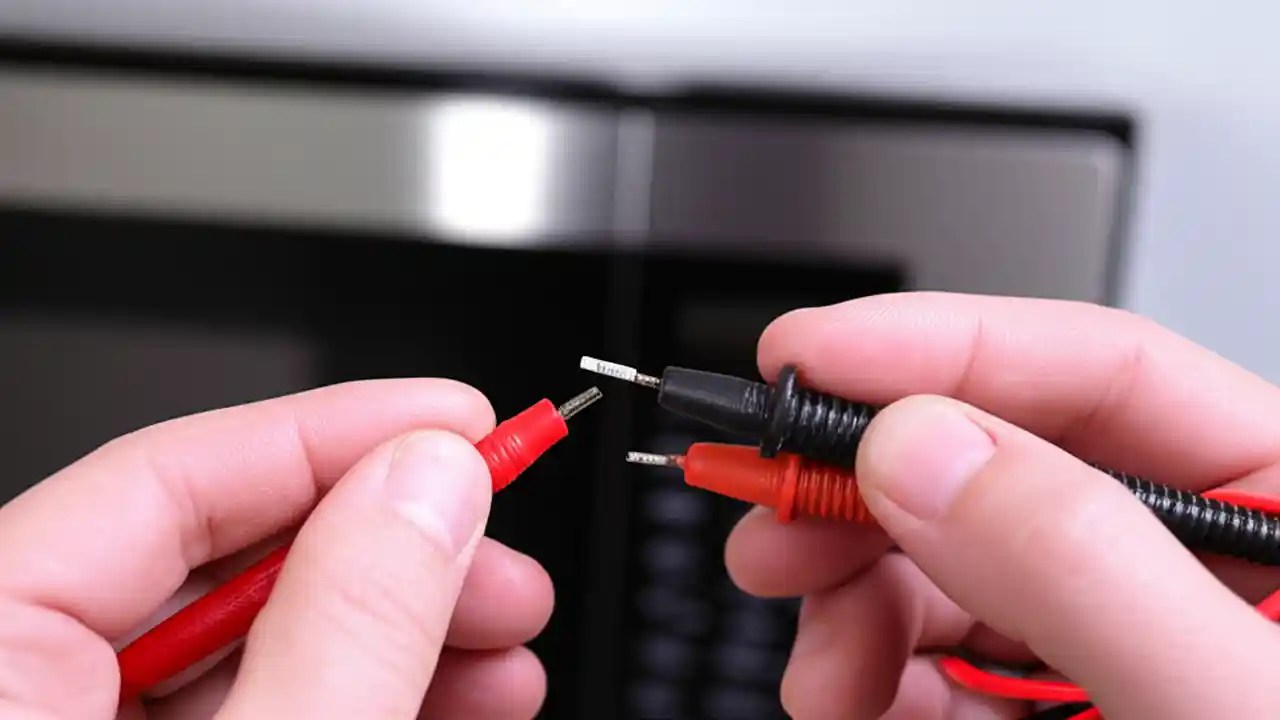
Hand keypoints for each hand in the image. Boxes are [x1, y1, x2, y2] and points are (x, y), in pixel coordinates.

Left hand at [0, 379, 551, 718]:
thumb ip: (345, 627)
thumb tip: (427, 482)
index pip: (161, 482)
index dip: (335, 435)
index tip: (461, 422)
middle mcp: (16, 691)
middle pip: (221, 562)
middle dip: (393, 551)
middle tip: (502, 558)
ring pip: (258, 646)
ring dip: (403, 630)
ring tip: (505, 644)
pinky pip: (263, 713)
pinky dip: (370, 696)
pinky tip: (458, 693)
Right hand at [726, 292, 1279, 718]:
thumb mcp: (1228, 701)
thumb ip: (1084, 564)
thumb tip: (921, 447)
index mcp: (1277, 503)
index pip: (1100, 370)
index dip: (940, 344)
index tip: (808, 354)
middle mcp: (1183, 560)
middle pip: (988, 463)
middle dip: (859, 488)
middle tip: (775, 508)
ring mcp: (1108, 635)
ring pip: (941, 564)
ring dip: (848, 600)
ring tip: (822, 661)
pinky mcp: (1052, 704)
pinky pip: (937, 659)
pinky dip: (871, 673)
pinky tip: (856, 696)